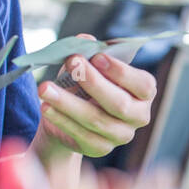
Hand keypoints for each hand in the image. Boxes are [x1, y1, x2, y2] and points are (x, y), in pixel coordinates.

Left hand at [34, 34, 156, 158]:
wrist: (71, 117)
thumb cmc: (86, 86)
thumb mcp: (89, 66)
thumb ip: (89, 52)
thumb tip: (84, 40)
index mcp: (144, 93)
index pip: (142, 85)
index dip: (121, 72)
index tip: (96, 57)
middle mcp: (138, 116)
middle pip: (119, 104)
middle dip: (93, 82)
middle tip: (72, 64)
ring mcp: (121, 135)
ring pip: (96, 120)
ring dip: (68, 102)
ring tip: (45, 87)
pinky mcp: (100, 148)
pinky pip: (81, 135)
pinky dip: (62, 120)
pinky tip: (47, 107)